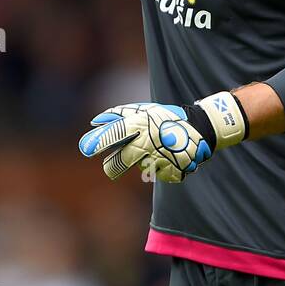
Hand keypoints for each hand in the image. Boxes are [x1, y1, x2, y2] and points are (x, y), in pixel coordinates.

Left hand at [78, 103, 212, 182]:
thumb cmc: (164, 119)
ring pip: (138, 168)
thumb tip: (93, 123)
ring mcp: (161, 158)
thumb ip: (117, 116)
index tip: (86, 149)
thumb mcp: (142, 111)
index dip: (100, 141)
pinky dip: (158, 168)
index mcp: (140, 124)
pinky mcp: (172, 172)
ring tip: (153, 151)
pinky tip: (166, 157)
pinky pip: (156, 174)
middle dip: (112, 166)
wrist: (199, 129)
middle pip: (120, 162)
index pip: (116, 133)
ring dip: (141, 163)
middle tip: (110, 167)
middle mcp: (149, 142)